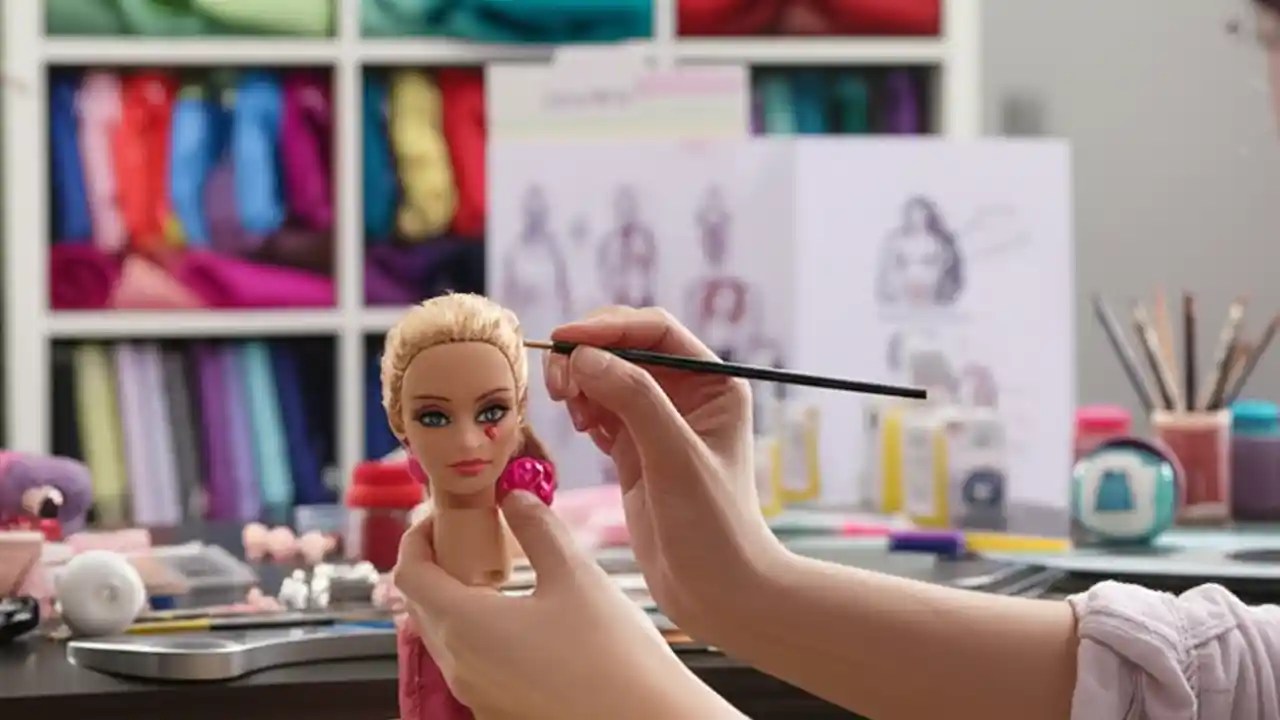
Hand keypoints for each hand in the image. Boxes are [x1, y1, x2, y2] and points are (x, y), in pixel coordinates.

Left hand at [393, 490, 735, 719]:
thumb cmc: (613, 656)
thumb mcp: (575, 575)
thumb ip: (538, 529)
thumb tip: (514, 497)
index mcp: (465, 626)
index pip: (409, 573)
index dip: (419, 536)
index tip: (447, 515)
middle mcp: (459, 667)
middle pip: (422, 606)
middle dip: (440, 564)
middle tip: (476, 536)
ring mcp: (477, 696)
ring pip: (447, 638)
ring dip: (460, 600)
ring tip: (504, 574)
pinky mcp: (499, 712)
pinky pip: (472, 666)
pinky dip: (481, 633)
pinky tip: (524, 620)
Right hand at [543, 307, 785, 637]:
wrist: (719, 593)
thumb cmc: (715, 526)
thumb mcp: (676, 457)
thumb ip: (634, 399)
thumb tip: (584, 356)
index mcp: (714, 383)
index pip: (656, 331)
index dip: (607, 328)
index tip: (564, 339)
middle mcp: (688, 395)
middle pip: (625, 348)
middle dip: (587, 354)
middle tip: (557, 380)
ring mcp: (659, 422)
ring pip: (607, 378)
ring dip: (580, 381)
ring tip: (568, 406)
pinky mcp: (634, 451)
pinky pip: (599, 411)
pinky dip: (582, 409)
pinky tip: (579, 425)